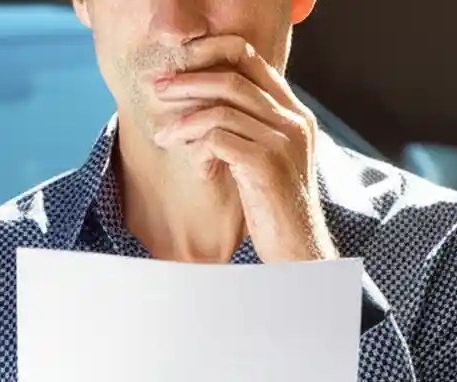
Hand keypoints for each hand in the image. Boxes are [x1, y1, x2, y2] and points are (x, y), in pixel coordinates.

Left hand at [152, 35, 337, 263]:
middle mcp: (293, 121)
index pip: (252, 61)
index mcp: (295, 114)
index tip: (178, 68)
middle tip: (158, 89)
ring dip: (184, 119)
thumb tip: (206, 109)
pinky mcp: (266, 164)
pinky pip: (218, 138)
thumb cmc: (275, 209)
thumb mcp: (266, 160)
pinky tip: (187, 157)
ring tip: (163, 134)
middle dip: (188, 81)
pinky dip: (194, 144)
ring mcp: (282, 141)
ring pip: (222, 109)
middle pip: (233, 79)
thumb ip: (249, 130)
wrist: (297, 250)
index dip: (210, 56)